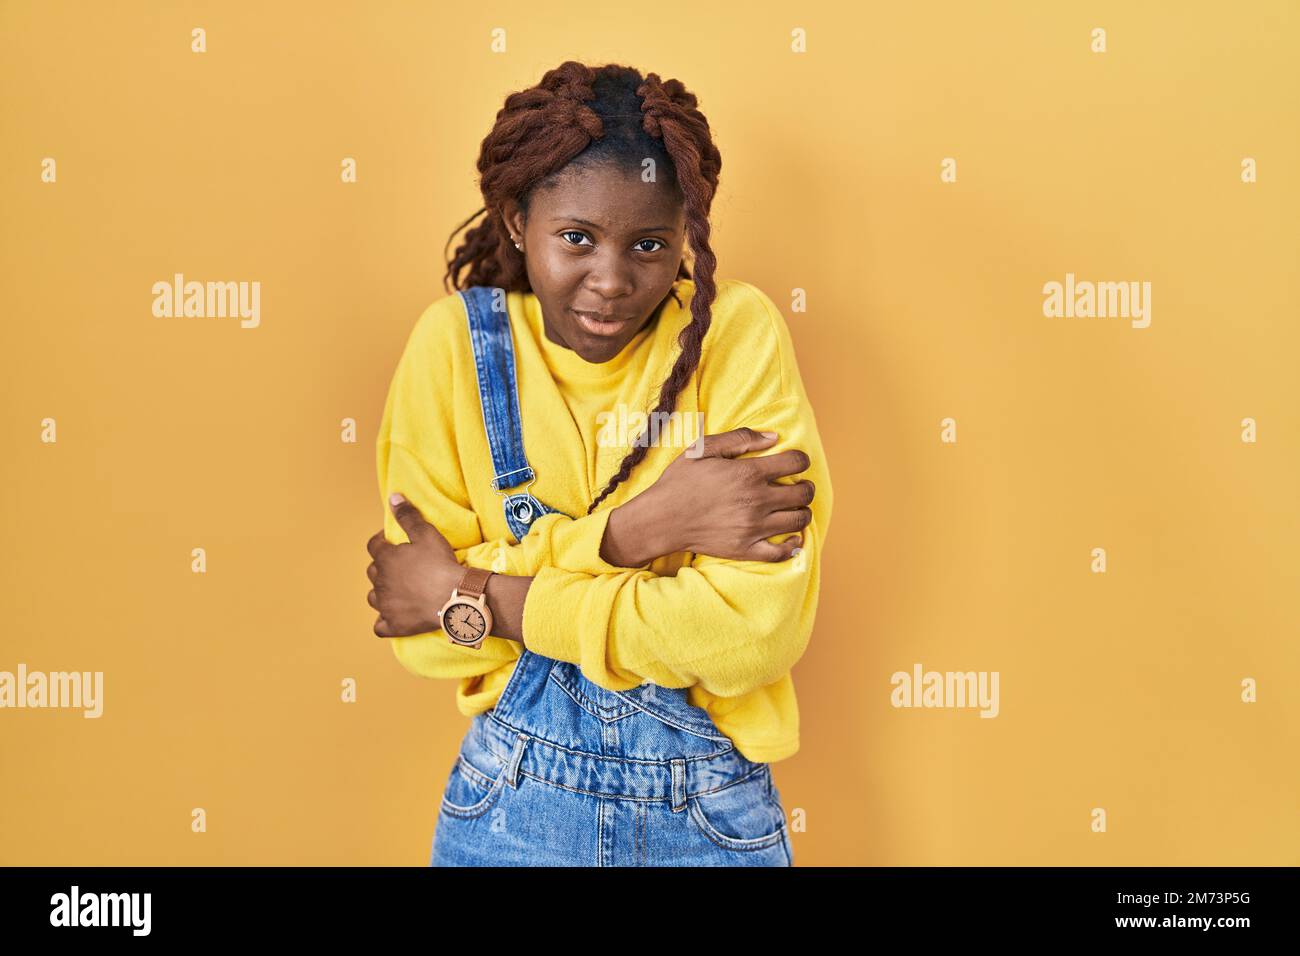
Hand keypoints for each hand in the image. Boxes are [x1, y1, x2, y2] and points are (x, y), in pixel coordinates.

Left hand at [367, 493, 463, 637]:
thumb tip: (394, 497)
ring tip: (398, 589)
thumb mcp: (426, 534)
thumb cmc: (440, 564)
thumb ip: (408, 516)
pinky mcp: (393, 625)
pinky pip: (379, 626)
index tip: (394, 542)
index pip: (373, 546)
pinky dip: (384, 621)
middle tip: (402, 565)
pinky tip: (393, 617)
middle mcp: (380, 582)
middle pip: (373, 571)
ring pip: (374, 597)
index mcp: (385, 559)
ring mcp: (385, 605)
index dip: (382, 541)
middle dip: (383, 566)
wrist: (453, 597)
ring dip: (382, 592)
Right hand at [607, 427, 812, 563]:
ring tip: (792, 508)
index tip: (795, 462)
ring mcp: (753, 528)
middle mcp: (756, 501)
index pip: (795, 462)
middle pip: (803, 493)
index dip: (800, 459)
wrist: (661, 519)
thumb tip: (773, 437)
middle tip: (796, 486)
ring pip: (798, 520)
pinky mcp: (746, 549)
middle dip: (805, 486)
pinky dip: (793, 545)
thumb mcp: (703, 449)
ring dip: (801, 511)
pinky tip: (791, 537)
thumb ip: (739, 439)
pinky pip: (782, 552)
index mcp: (748, 474)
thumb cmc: (679, 481)